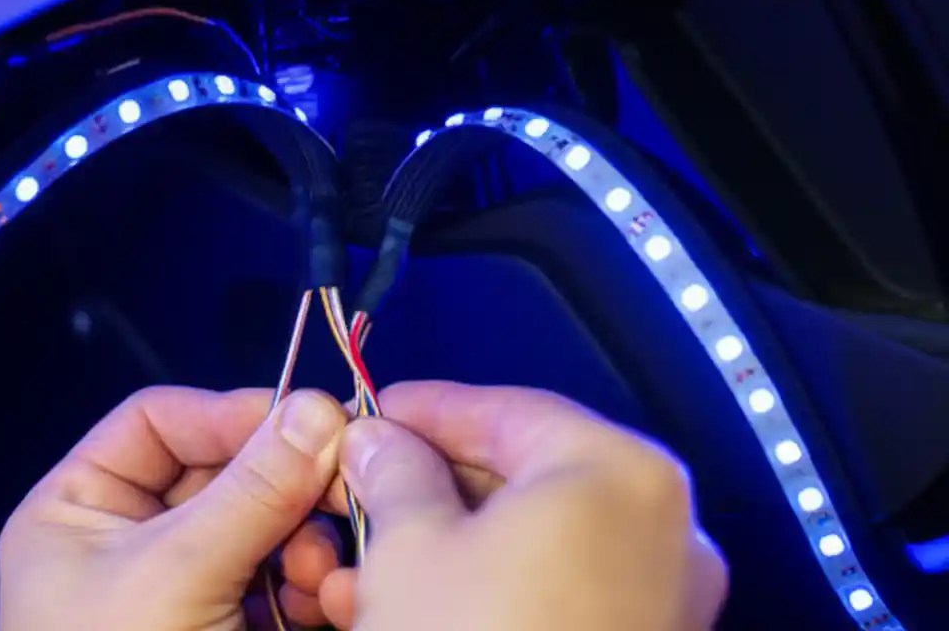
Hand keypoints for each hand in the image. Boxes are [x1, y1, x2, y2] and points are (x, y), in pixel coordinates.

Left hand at [0, 386, 347, 630]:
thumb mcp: (174, 574)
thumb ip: (250, 491)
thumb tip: (321, 408)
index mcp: (78, 509)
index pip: (158, 423)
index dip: (228, 415)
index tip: (304, 422)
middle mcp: (128, 538)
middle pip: (222, 472)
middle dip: (282, 487)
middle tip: (340, 489)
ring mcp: (183, 586)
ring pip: (262, 526)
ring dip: (303, 540)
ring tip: (318, 572)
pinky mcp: (228, 628)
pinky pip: (278, 581)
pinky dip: (308, 586)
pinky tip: (325, 602)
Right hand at [316, 381, 727, 629]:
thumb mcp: (409, 546)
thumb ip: (393, 469)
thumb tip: (378, 438)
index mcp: (618, 471)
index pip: (508, 409)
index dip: (424, 408)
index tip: (365, 414)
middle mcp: (664, 527)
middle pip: (525, 476)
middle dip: (425, 486)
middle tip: (354, 491)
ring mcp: (665, 598)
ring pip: (535, 544)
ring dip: (443, 546)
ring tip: (353, 567)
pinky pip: (557, 594)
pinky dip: (488, 590)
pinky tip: (407, 609)